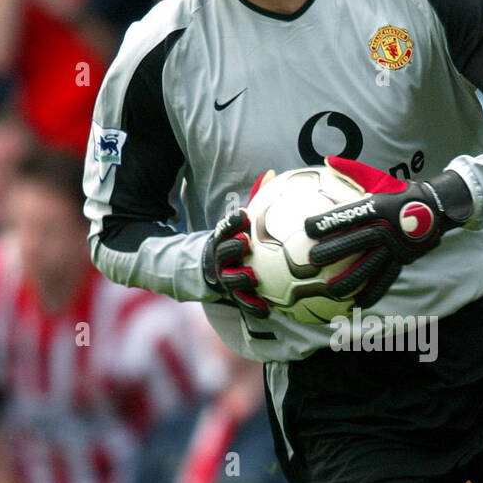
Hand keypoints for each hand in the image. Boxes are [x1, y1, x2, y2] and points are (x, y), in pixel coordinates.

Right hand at [202, 170, 274, 317]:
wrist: (211, 271)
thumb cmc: (237, 240)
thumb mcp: (242, 223)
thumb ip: (256, 200)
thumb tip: (271, 173)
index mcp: (223, 239)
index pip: (225, 228)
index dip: (232, 223)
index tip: (242, 215)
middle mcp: (222, 259)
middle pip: (224, 253)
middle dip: (232, 248)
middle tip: (245, 243)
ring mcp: (226, 279)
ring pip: (231, 280)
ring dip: (240, 278)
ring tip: (252, 277)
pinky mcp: (234, 298)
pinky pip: (243, 304)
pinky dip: (253, 306)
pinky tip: (266, 309)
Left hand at [304, 155, 472, 308]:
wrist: (437, 207)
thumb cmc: (400, 192)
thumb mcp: (378, 178)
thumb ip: (352, 170)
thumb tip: (326, 160)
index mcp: (377, 208)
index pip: (349, 215)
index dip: (328, 221)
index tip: (306, 227)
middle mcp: (386, 229)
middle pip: (357, 241)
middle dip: (334, 251)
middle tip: (312, 260)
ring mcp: (395, 248)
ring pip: (370, 266)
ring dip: (350, 280)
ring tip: (330, 291)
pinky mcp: (402, 261)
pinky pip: (386, 280)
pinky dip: (372, 293)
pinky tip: (358, 304)